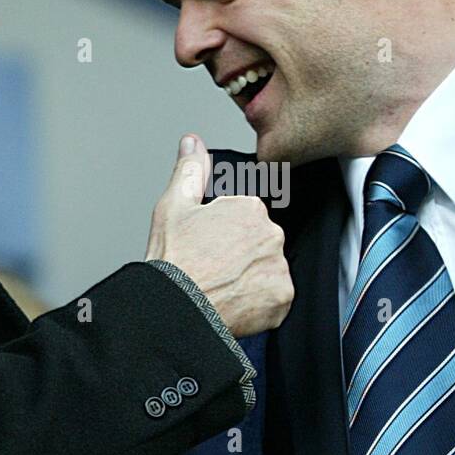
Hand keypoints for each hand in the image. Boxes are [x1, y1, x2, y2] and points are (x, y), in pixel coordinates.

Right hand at [146, 134, 293, 336]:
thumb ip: (189, 171)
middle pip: (260, 243)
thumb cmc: (172, 262)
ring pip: (268, 271)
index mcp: (249, 208)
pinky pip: (274, 299)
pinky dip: (258, 304)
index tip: (210, 247)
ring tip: (221, 288)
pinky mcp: (282, 299)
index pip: (246, 217)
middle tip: (213, 269)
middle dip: (241, 255)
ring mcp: (279, 268)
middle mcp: (271, 235)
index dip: (225, 233)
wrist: (173, 311)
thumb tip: (193, 144)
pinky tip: (233, 303)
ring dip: (250, 279)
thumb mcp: (173, 208)